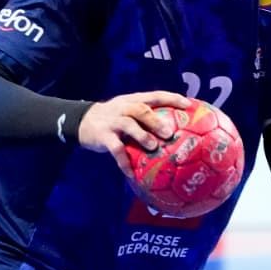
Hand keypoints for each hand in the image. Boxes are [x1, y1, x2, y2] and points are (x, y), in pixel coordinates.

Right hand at [79, 90, 196, 175]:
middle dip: (155, 120)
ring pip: (128, 125)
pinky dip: (124, 162)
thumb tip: (176, 131)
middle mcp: (124, 108)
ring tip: (153, 147)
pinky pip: (115, 149)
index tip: (188, 104)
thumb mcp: (128, 112)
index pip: (155, 95)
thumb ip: (147, 118)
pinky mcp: (103, 136)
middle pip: (141, 109)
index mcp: (133, 100)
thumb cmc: (114, 119)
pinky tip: (132, 173)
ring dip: (142, 136)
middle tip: (169, 132)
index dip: (172, 98)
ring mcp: (113, 121)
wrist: (82, 121)